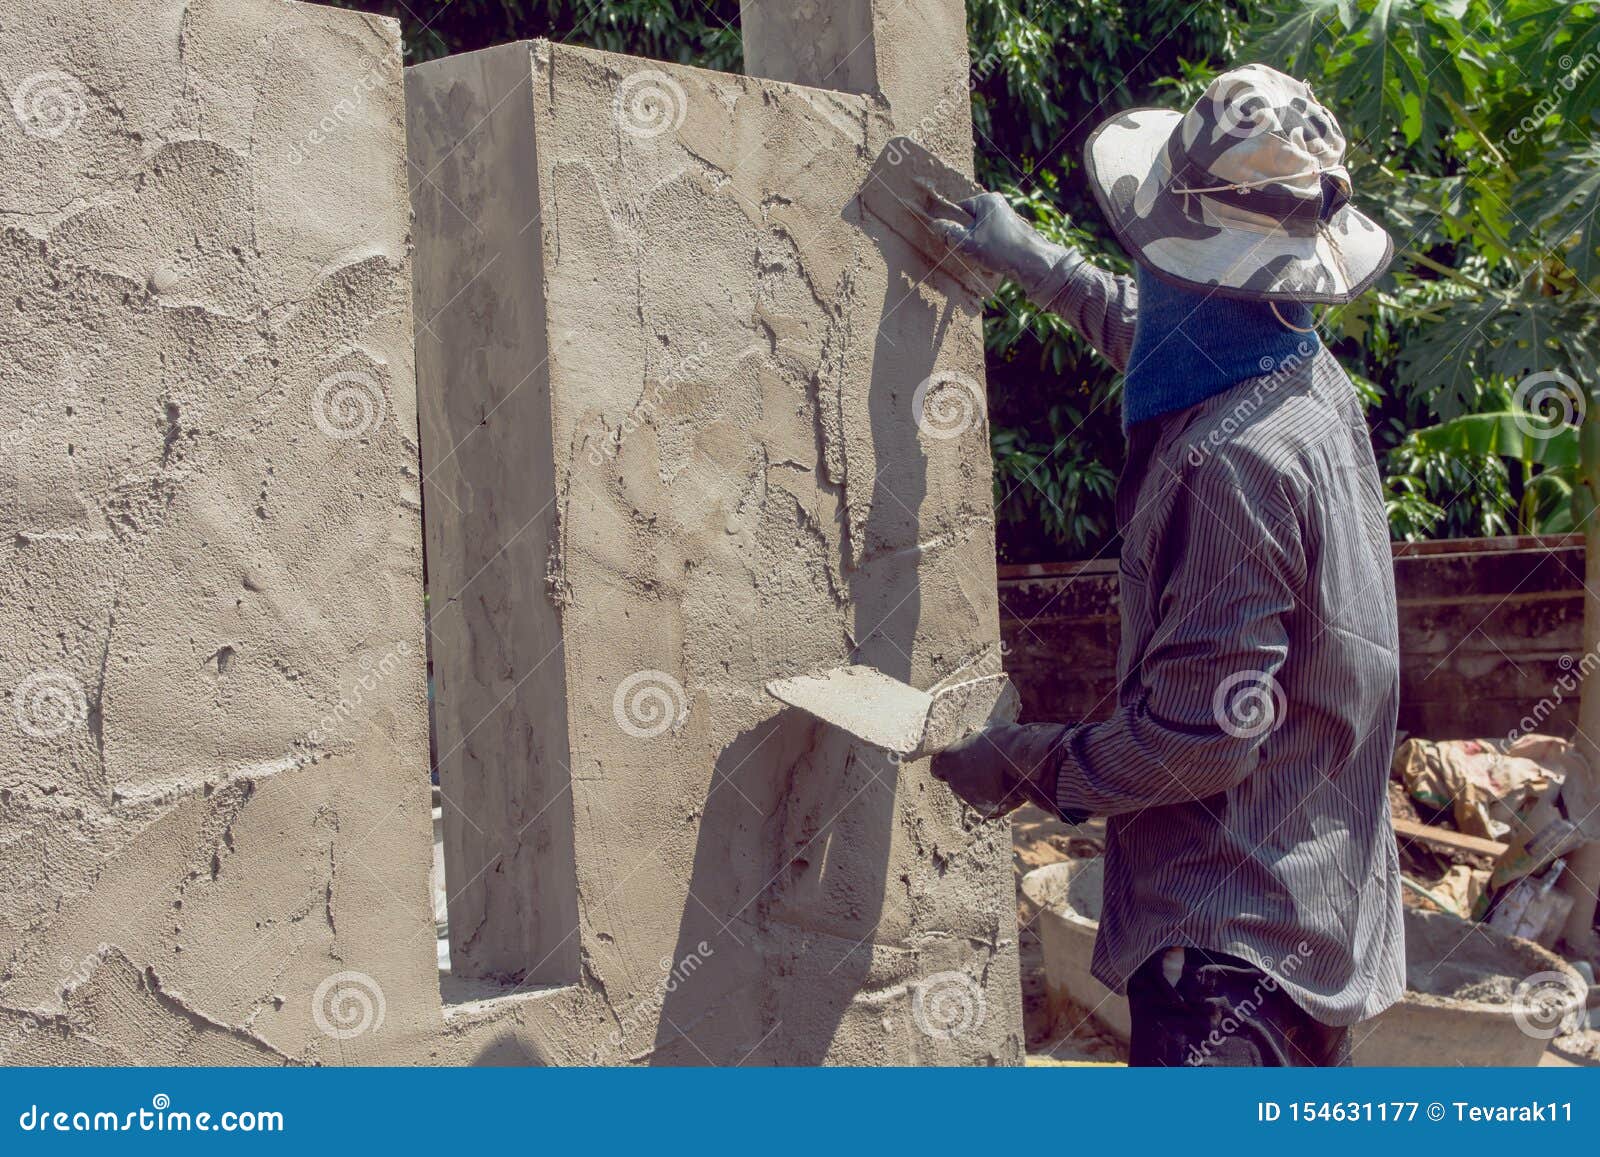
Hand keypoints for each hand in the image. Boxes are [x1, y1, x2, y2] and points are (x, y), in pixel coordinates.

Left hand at [930, 721, 1086, 823]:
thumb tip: (979, 739)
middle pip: (956, 781)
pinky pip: (990, 804)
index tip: (961, 759)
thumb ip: (975, 741)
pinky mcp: (987, 810)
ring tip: (1003, 774)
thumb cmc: (1005, 740)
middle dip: (967, 775)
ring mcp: (970, 798)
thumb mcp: (986, 732)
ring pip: (973, 793)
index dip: (949, 764)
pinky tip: (1010, 787)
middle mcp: (954, 782)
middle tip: (987, 765)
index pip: (938, 767)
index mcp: (948, 759)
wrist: (1024, 762)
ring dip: (983, 787)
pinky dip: (997, 799)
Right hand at [931, 193, 1081, 304]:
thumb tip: (935, 224)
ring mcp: (1007, 216)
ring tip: (983, 257)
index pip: (959, 209)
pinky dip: (990, 248)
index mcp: (986, 200)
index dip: (953, 225)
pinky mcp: (1013, 229)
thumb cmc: (1000, 249)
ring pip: (982, 231)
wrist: (1032, 261)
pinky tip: (993, 260)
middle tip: (969, 251)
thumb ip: (949, 232)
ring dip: (978, 245)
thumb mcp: (968, 242)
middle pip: (971, 220)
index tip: (952, 240)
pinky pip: (993, 237)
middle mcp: (998, 204)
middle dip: (967, 237)